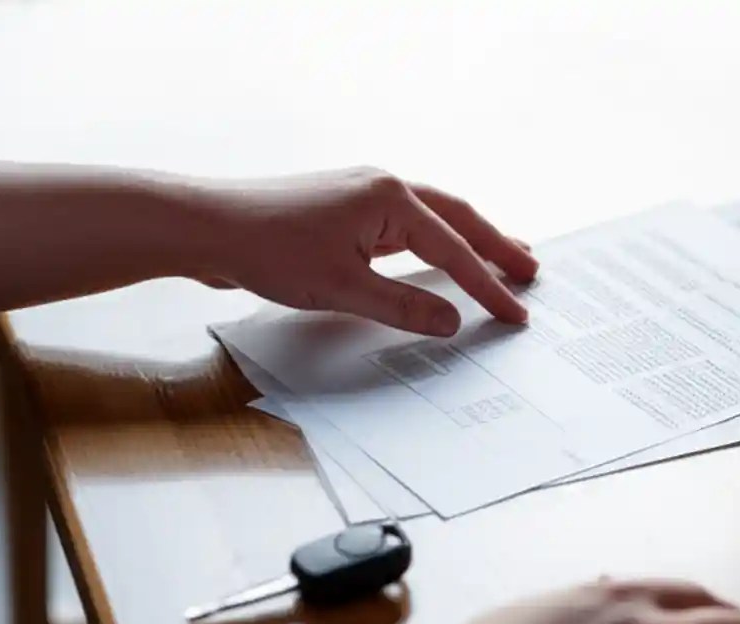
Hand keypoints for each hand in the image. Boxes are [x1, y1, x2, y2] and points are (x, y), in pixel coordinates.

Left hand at [202, 167, 536, 335]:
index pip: (454, 249)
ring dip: (470, 239)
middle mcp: (383, 186)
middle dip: (497, 245)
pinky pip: (407, 226)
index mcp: (390, 198)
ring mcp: (364, 195)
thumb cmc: (268, 249)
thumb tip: (452, 320)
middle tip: (532, 270)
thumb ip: (402, 306)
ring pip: (434, 218)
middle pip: (458, 218)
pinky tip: (440, 254)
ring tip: (505, 255)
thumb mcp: (341, 288)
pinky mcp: (347, 209)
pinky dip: (435, 241)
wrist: (207, 226)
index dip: (488, 286)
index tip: (517, 313)